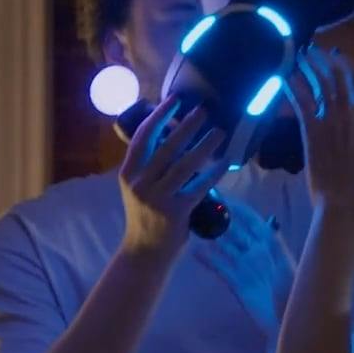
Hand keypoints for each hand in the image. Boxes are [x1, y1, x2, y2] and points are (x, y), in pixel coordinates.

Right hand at [114, 96, 224, 251]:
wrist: (144, 252)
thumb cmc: (145, 215)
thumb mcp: (138, 187)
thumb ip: (150, 164)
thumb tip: (174, 133)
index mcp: (128, 173)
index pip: (143, 137)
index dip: (159, 116)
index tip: (175, 100)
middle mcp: (141, 183)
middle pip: (167, 146)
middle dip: (188, 125)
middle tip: (204, 110)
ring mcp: (158, 198)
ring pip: (186, 164)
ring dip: (205, 144)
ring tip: (219, 131)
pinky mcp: (176, 211)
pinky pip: (199, 186)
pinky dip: (213, 172)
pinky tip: (224, 162)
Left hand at [289, 51, 353, 212]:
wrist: (343, 198)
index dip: (345, 63)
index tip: (336, 54)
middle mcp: (350, 114)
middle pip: (338, 76)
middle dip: (324, 59)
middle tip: (311, 50)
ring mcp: (332, 121)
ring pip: (320, 84)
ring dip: (308, 67)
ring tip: (298, 56)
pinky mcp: (313, 131)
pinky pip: (302, 102)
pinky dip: (293, 87)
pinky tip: (284, 78)